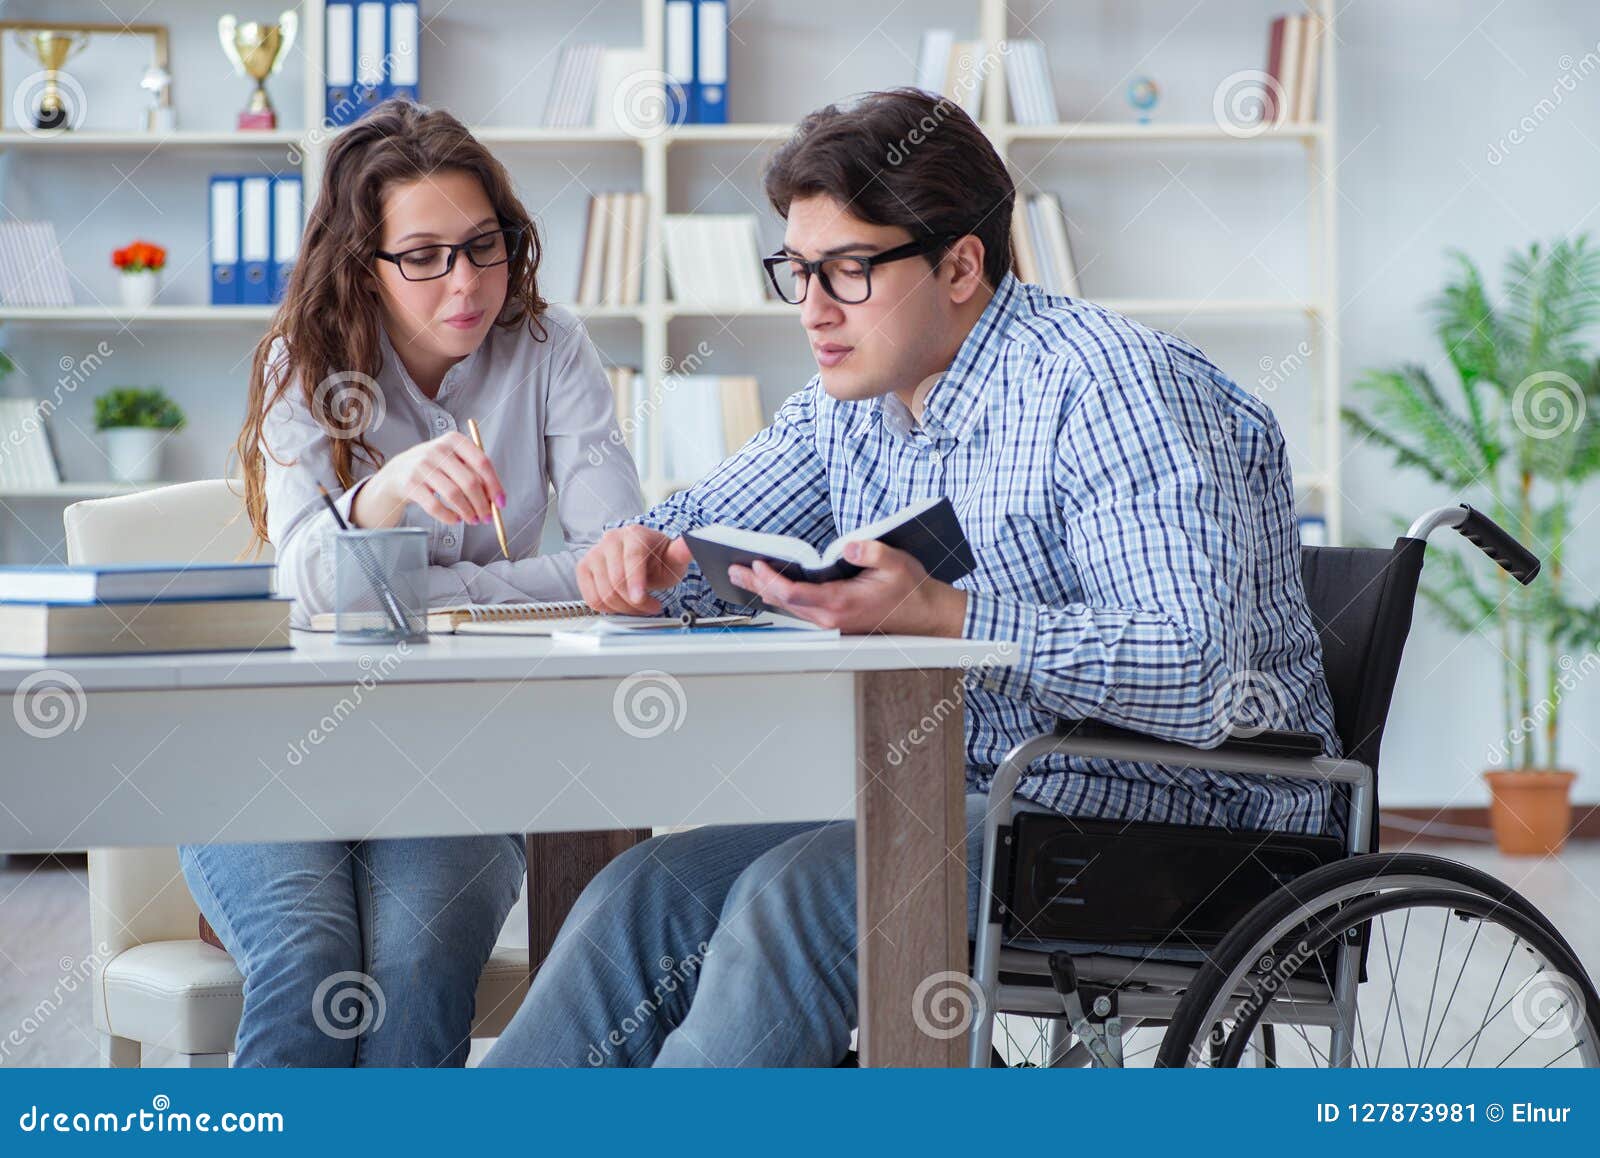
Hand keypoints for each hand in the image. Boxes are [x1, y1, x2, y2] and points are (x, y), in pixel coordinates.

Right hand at [353, 432, 505, 527]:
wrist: (397, 473)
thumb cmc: (434, 468)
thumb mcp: (453, 461)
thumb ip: (474, 474)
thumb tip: (496, 500)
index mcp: (454, 441)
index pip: (482, 463)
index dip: (494, 485)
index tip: (501, 503)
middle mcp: (437, 450)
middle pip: (469, 482)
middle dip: (482, 504)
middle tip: (487, 518)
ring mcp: (422, 466)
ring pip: (454, 495)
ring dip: (468, 512)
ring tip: (473, 520)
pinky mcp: (410, 484)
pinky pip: (435, 506)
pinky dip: (449, 516)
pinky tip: (455, 519)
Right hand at [577, 524, 694, 613]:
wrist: (641, 558)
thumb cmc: (658, 560)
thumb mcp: (674, 558)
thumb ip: (682, 552)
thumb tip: (692, 542)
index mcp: (635, 534)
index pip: (632, 558)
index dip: (636, 581)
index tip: (641, 599)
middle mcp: (611, 539)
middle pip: (617, 580)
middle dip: (636, 602)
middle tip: (653, 607)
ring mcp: (595, 553)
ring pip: (604, 592)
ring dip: (624, 608)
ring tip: (640, 606)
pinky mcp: (584, 568)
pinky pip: (591, 598)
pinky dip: (608, 608)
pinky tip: (622, 605)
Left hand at [729, 540, 967, 635]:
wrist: (924, 615)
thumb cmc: (910, 590)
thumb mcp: (895, 562)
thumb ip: (871, 552)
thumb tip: (850, 546)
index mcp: (841, 603)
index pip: (794, 594)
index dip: (771, 580)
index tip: (756, 564)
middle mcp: (831, 617)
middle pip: (783, 602)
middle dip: (757, 584)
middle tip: (733, 569)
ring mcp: (830, 621)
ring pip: (788, 607)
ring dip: (764, 591)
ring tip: (742, 575)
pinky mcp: (832, 619)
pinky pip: (799, 609)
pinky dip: (780, 596)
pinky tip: (768, 587)